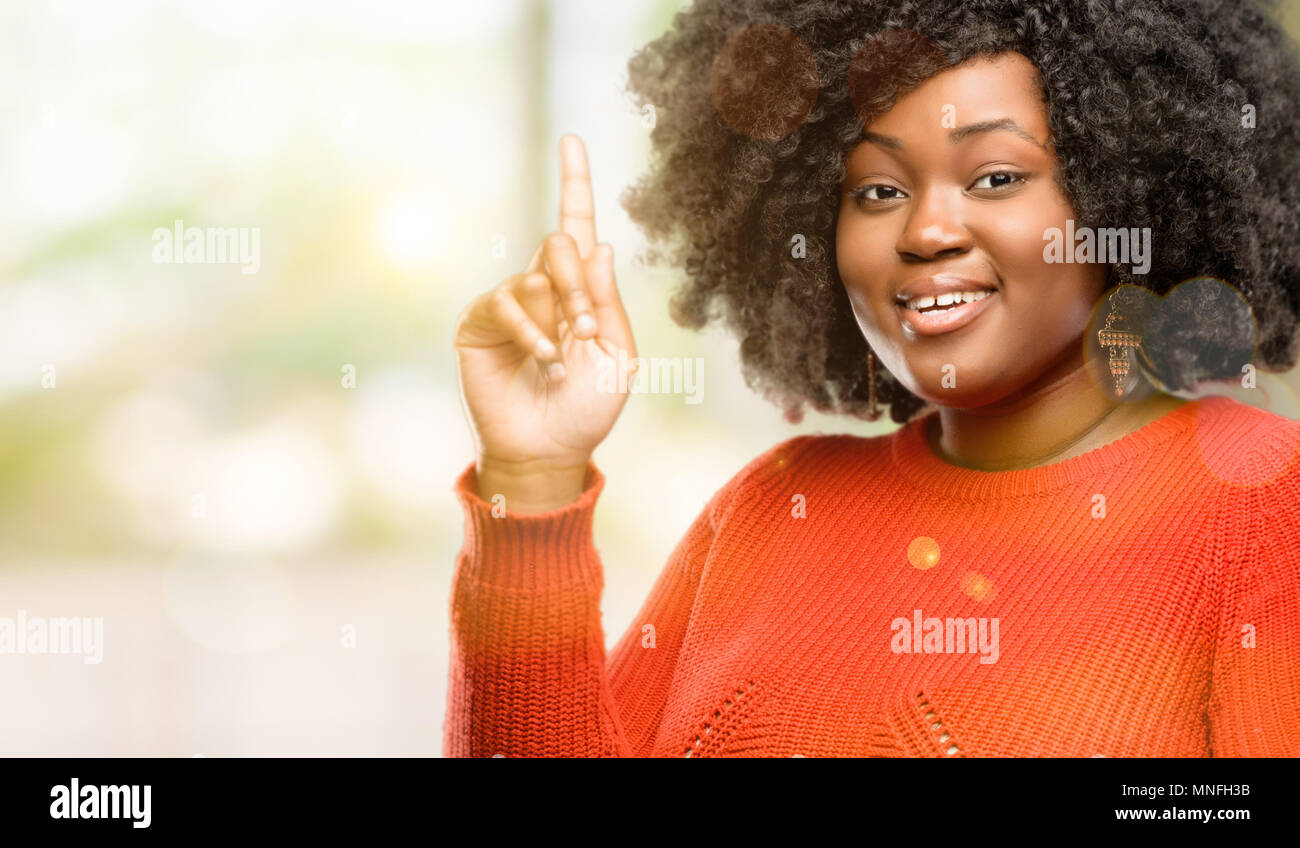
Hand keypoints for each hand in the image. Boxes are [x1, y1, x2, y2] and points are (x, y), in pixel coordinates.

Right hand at [453, 134, 636, 510]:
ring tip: (562, 356)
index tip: (571, 139)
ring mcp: (511, 304)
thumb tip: (598, 242)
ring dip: (558, 313)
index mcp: (582, 292)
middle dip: (578, 284)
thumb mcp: (618, 354)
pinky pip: (505, 301)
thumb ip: (607, 300)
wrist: (549, 449)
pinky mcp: (480, 323)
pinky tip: (541, 356)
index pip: (577, 228)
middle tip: (584, 329)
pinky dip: (528, 328)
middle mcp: (545, 289)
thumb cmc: (588, 407)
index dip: (575, 182)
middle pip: (560, 243)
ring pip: (536, 273)